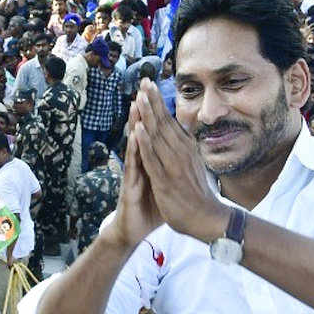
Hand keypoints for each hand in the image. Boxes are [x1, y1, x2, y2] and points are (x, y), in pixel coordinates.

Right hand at [106, 96, 162, 248]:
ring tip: (138, 100)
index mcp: (152, 160)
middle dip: (145, 107)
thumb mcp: (164, 183)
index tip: (159, 89)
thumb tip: (183, 153)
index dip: (156, 111)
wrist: (132, 229)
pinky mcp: (130, 183)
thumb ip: (169, 167)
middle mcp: (141, 162)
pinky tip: (135, 133)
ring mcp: (134, 171)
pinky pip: (134, 163)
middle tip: (145, 84)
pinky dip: (135, 147)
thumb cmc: (149, 206)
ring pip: (136, 142)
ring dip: (136, 121)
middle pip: (143, 130)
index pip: (153, 131)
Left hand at [129, 80, 223, 241]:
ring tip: (139, 96)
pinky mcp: (165, 180)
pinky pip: (152, 158)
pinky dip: (145, 142)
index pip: (169, 120)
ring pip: (157, 135)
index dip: (158, 102)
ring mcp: (172, 165)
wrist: (207, 218)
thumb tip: (183, 130)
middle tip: (143, 81)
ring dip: (147, 115)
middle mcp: (180, 152)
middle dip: (152, 101)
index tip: (149, 85)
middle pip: (162, 122)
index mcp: (185, 148)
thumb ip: (186, 146)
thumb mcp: (194, 163)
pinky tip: (137, 129)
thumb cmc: (198, 193)